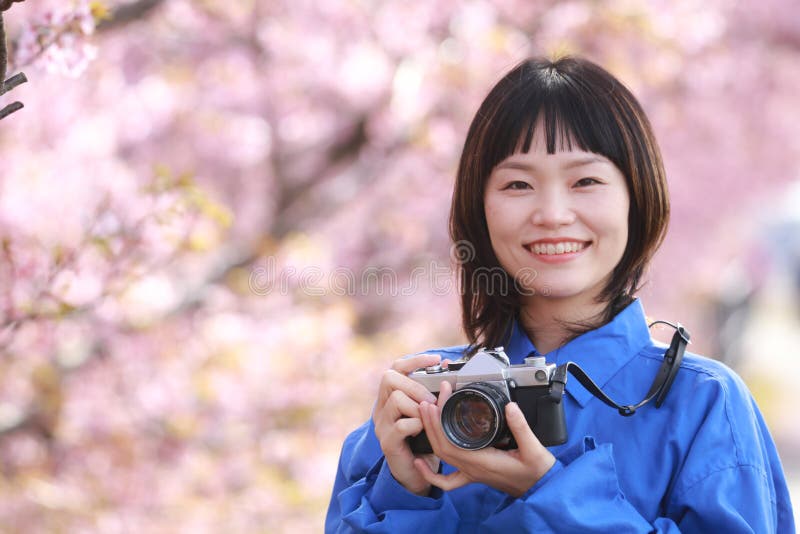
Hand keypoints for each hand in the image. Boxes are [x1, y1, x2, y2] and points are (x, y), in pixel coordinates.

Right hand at [372, 353, 441, 495]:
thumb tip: (445, 365)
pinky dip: (417, 425)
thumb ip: (431, 392)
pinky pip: (403, 425)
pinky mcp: (388, 442)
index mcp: (390, 397)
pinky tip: (422, 431)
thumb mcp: (426, 412)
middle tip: (431, 400)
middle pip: (390, 378)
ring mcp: (382, 425)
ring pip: (396, 400)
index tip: (436, 359)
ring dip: (418, 407)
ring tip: (427, 418)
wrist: (413, 472)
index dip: (414, 360)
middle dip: (415, 386)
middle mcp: (381, 408)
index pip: (395, 368)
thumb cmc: (422, 439)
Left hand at [413, 380, 555, 496]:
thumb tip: (510, 407)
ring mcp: (472, 473)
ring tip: (426, 414)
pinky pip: (449, 478)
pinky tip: (422, 463)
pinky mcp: (476, 473)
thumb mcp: (534, 448)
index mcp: (483, 462)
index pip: (450, 443)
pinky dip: (432, 473)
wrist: (542, 489)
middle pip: (441, 447)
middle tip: (428, 401)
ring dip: (430, 435)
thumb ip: (521, 427)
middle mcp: (473, 469)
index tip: (436, 403)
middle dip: (430, 422)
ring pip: (443, 457)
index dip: (438, 423)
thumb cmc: (538, 472)